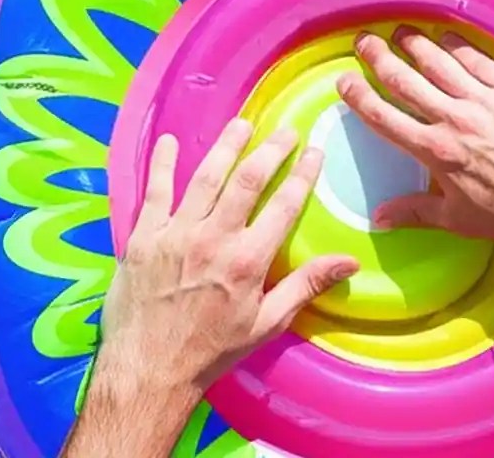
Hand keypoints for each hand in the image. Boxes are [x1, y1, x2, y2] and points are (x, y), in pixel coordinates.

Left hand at [98, 119, 359, 394]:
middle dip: (270, 149)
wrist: (149, 370)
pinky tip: (169, 141)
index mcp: (247, 262)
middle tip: (285, 130)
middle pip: (247, 181)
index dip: (302, 174)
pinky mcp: (143, 237)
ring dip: (225, 146)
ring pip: (205, 177)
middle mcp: (212, 240)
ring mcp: (175, 235)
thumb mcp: (267, 323)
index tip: (314, 151)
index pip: (283, 205)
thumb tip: (350, 262)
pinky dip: (161, 164)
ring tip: (241, 124)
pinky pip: (154, 191)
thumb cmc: (211, 351)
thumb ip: (306, 286)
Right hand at [336, 27, 493, 255]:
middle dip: (380, 58)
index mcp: (436, 152)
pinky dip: (460, 46)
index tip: (344, 80)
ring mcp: (487, 101)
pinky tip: (448, 37)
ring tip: (401, 32)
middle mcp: (456, 120)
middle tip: (364, 41)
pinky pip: (481, 60)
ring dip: (416, 44)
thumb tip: (378, 218)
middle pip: (406, 81)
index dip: (359, 96)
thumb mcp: (456, 219)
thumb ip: (413, 211)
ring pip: (441, 63)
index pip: (385, 117)